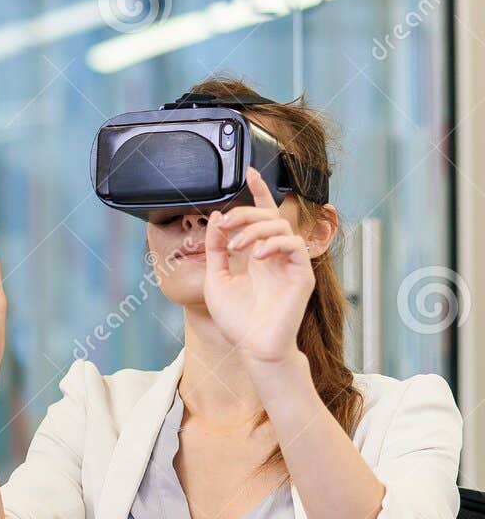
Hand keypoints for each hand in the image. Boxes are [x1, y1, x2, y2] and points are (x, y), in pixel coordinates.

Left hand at [202, 168, 314, 364]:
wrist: (252, 347)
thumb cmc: (237, 319)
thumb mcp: (216, 278)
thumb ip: (216, 249)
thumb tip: (216, 218)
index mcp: (258, 253)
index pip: (262, 216)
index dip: (258, 192)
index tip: (249, 172)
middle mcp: (276, 255)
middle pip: (269, 216)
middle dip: (246, 214)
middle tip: (226, 224)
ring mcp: (291, 264)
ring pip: (281, 227)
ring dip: (256, 230)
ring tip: (238, 246)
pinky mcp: (302, 274)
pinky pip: (294, 246)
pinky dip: (273, 244)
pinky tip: (256, 256)